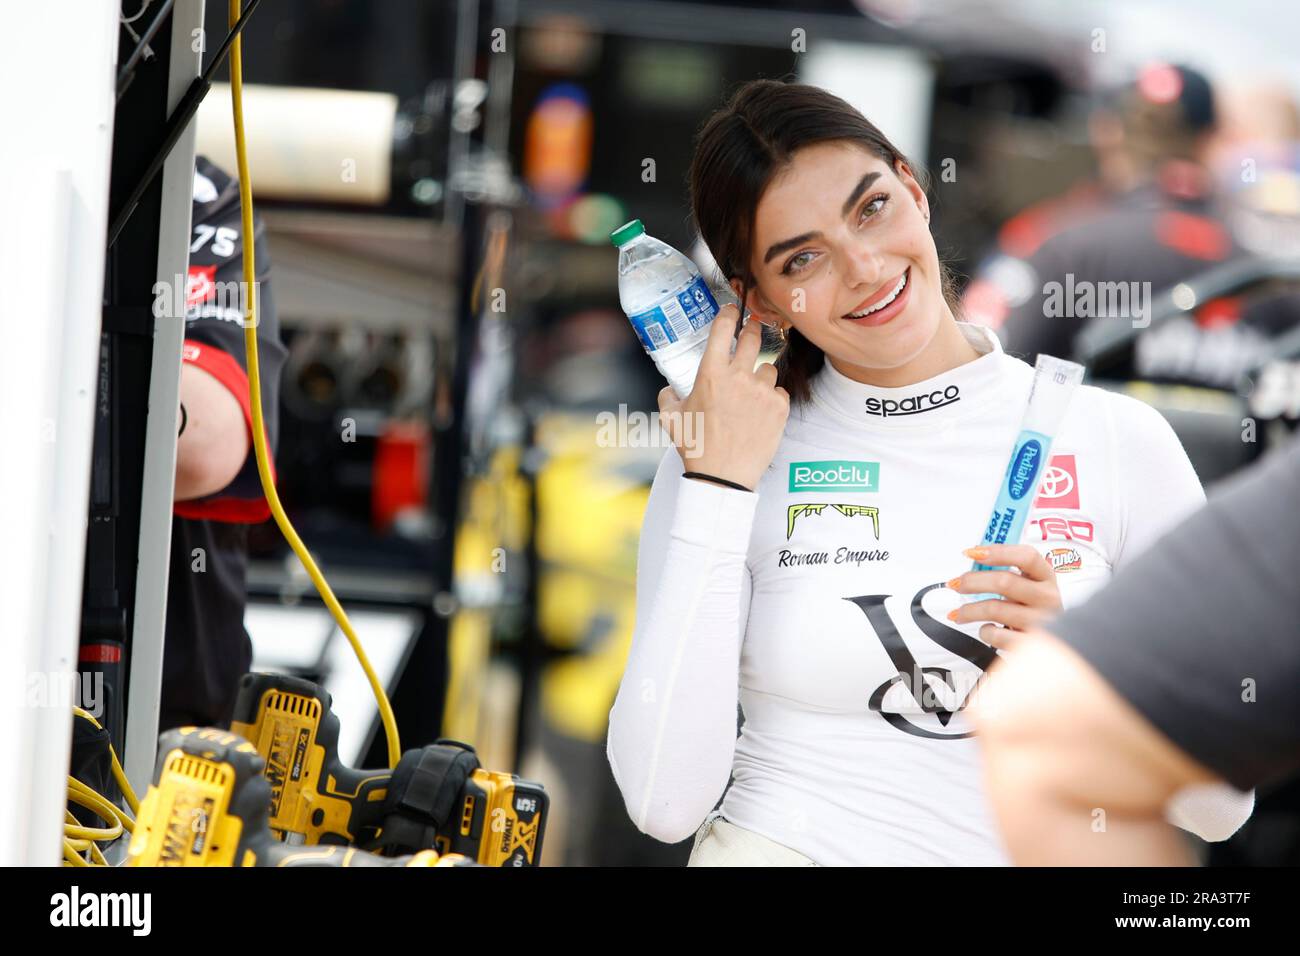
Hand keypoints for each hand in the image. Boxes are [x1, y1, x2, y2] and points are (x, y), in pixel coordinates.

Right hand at [657, 303, 789, 489]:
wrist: (723, 477)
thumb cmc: (695, 447)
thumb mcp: (671, 419)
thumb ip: (668, 397)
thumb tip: (670, 389)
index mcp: (711, 373)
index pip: (723, 328)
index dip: (729, 313)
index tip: (733, 309)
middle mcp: (738, 377)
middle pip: (753, 337)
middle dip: (753, 331)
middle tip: (751, 332)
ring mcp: (762, 391)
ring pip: (768, 368)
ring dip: (760, 375)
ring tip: (751, 392)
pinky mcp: (779, 408)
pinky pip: (779, 391)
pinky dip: (772, 398)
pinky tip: (761, 412)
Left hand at [945, 544, 1061, 650]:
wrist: (1055, 644)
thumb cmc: (1032, 608)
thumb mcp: (1027, 585)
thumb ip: (1005, 571)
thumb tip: (973, 557)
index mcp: (1046, 577)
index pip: (1027, 556)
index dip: (998, 552)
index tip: (972, 553)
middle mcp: (1047, 597)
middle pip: (1004, 582)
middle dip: (973, 581)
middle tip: (956, 584)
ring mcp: (1041, 622)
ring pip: (995, 609)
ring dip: (969, 610)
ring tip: (959, 613)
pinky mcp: (1030, 644)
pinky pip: (997, 635)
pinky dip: (985, 632)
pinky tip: (985, 629)